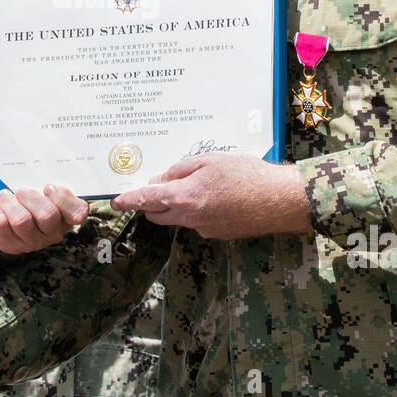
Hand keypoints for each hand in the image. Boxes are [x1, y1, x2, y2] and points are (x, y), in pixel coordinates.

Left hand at [0, 184, 88, 253]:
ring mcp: (29, 242)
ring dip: (8, 203)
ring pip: (20, 221)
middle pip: (46, 215)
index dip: (63, 198)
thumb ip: (49, 180)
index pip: (77, 211)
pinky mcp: (8, 245)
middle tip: (20, 189)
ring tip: (2, 195)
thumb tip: (47, 179)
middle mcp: (51, 234)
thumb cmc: (32, 197)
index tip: (48, 186)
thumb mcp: (44, 186)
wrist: (8, 211)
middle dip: (30, 197)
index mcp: (66, 216)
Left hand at [111, 154, 310, 239]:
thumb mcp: (210, 161)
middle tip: (156, 187)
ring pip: (179, 219)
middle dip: (151, 204)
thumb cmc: (247, 174)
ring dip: (177, 206)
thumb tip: (160, 179)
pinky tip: (217, 196)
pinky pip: (198, 222)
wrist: (280, 201)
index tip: (116, 201)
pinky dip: (198, 211)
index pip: (147, 200)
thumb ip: (181, 170)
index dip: (129, 200)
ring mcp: (205, 230)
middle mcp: (190, 218)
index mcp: (185, 197)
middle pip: (158, 215)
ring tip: (196, 185)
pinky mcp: (219, 235)